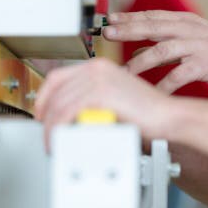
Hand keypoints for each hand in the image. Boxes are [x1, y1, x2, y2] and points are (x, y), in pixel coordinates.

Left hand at [35, 58, 171, 148]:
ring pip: (57, 104)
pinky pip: (65, 113)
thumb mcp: (113, 98)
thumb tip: (67, 113)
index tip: (40, 113)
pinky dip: (58, 129)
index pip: (58, 77)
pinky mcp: (99, 94)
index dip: (43, 98)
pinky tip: (61, 139)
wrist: (166, 117)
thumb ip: (91, 99)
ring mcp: (97, 79)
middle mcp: (96, 68)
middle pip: (54, 91)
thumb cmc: (146, 112)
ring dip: (50, 127)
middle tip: (47, 132)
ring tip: (55, 141)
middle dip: (44, 116)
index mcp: (99, 66)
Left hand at [103, 10, 207, 100]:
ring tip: (126, 72)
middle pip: (153, 26)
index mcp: (187, 22)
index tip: (110, 19)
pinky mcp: (206, 65)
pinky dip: (164, 84)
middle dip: (128, 29)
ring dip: (141, 61)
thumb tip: (137, 47)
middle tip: (108, 34)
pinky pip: (179, 75)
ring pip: (163, 50)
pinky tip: (153, 92)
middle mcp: (192, 30)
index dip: (130, 17)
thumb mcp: (193, 42)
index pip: (153, 16)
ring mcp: (199, 46)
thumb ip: (166, 43)